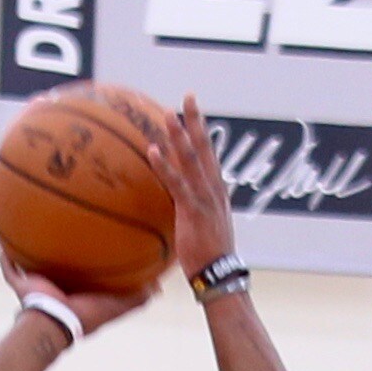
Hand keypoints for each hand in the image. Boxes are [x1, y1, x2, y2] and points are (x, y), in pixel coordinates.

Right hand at [6, 240, 161, 341]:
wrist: (55, 324)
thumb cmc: (86, 316)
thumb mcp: (116, 306)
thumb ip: (136, 299)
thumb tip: (159, 289)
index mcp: (77, 290)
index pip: (82, 271)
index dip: (85, 257)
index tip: (93, 239)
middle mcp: (57, 287)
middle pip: (56, 265)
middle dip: (56, 250)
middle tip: (60, 227)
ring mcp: (37, 285)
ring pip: (31, 264)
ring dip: (28, 250)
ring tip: (27, 226)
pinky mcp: (21, 284)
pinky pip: (10, 268)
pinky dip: (5, 257)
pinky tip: (2, 240)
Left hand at [158, 96, 241, 286]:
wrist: (219, 274)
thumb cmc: (208, 256)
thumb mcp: (201, 227)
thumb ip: (191, 211)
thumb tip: (178, 207)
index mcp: (216, 190)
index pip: (209, 154)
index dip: (202, 131)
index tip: (194, 112)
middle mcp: (213, 188)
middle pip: (205, 147)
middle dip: (196, 121)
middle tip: (188, 96)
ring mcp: (205, 198)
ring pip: (192, 159)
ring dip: (179, 135)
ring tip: (168, 114)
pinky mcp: (193, 210)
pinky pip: (176, 184)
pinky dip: (164, 166)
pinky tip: (152, 150)